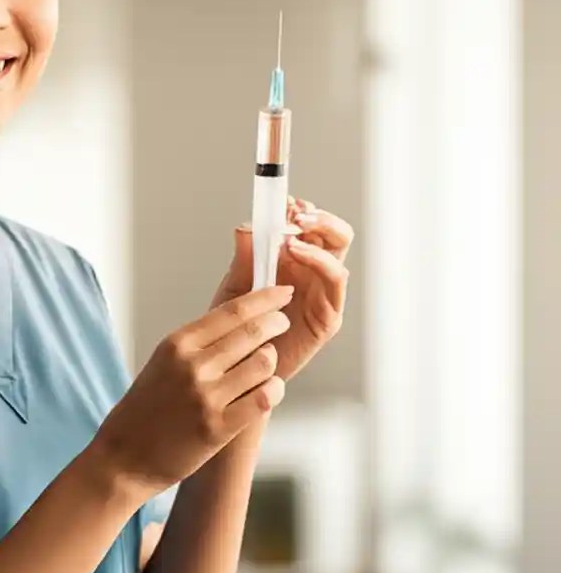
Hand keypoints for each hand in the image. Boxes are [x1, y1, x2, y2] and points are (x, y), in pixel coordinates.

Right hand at [93, 287, 293, 490]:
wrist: (124, 457)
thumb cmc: (146, 409)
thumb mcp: (163, 362)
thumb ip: (199, 342)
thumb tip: (242, 318)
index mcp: (177, 344)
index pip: (233, 310)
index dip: (265, 298)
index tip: (282, 292)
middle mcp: (192, 365)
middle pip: (253, 332)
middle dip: (276, 322)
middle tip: (283, 322)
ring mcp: (207, 397)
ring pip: (264, 363)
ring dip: (271, 361)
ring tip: (264, 366)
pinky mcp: (219, 427)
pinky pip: (264, 398)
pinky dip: (273, 390)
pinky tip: (268, 390)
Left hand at [212, 197, 353, 380]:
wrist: (233, 372)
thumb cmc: (233, 332)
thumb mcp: (233, 288)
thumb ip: (243, 258)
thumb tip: (246, 225)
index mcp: (289, 262)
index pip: (306, 227)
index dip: (300, 210)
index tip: (283, 200)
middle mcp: (310, 274)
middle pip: (331, 233)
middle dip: (317, 216)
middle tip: (295, 210)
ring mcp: (321, 293)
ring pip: (338, 251)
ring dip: (320, 232)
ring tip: (292, 231)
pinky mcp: (327, 316)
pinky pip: (335, 281)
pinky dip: (319, 260)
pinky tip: (296, 252)